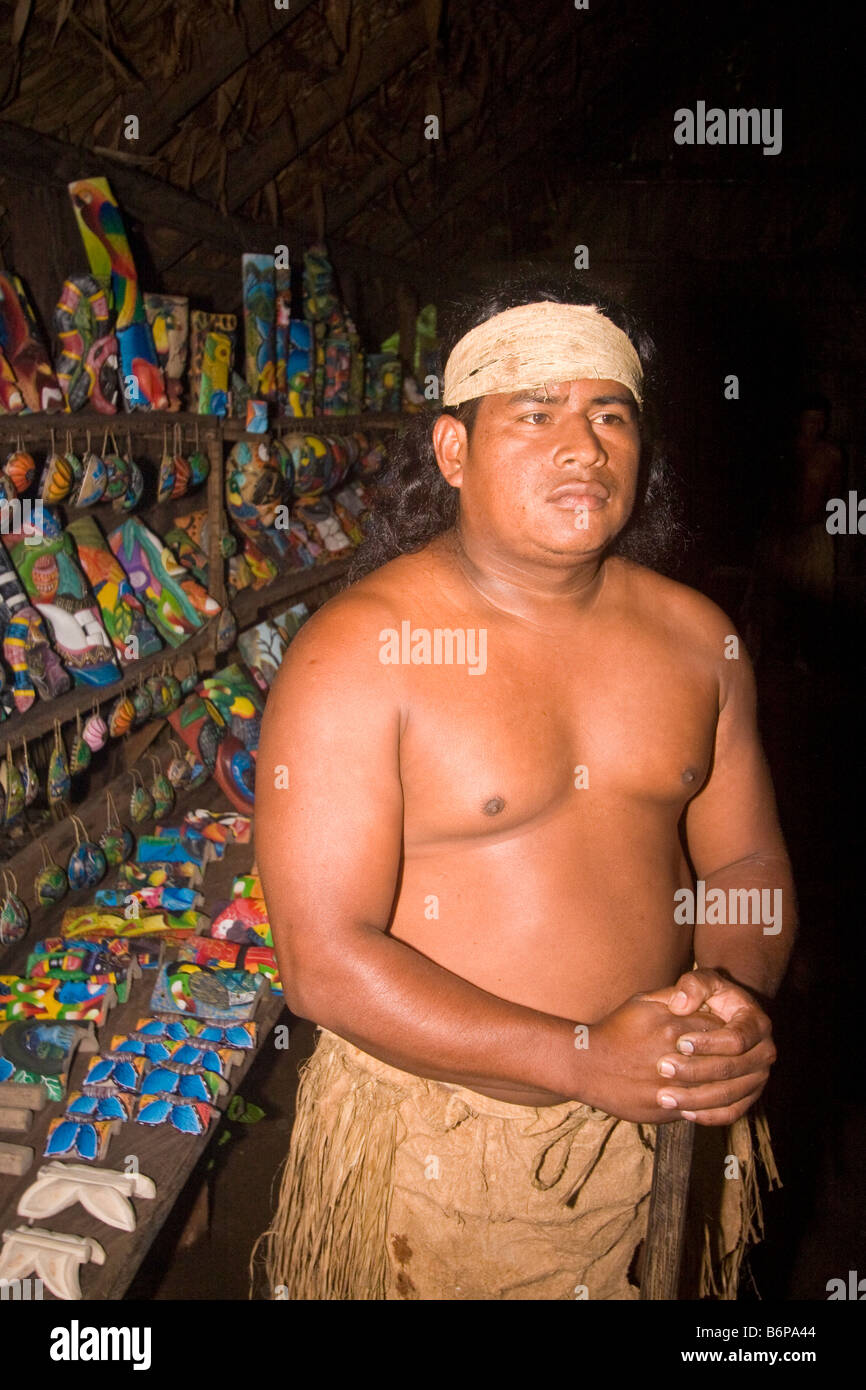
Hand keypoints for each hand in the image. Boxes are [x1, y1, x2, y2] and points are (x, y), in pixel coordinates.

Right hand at [581, 994, 723, 1122]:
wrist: (586, 1064)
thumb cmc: (616, 1030)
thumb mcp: (643, 1002)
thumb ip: (674, 996)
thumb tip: (701, 998)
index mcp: (674, 1026)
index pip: (719, 1028)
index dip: (727, 1029)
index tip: (728, 1032)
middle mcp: (676, 1056)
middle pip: (721, 1057)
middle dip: (730, 1056)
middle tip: (732, 1055)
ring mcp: (672, 1085)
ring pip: (713, 1087)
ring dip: (721, 1083)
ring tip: (720, 1077)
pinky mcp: (666, 1109)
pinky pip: (698, 1109)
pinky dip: (707, 1105)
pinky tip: (705, 1097)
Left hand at [643, 968, 776, 1125]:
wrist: (725, 1019)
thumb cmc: (711, 997)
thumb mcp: (705, 981)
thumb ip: (693, 985)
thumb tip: (680, 1004)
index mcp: (757, 1023)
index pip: (736, 1039)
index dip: (708, 1042)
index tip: (679, 1042)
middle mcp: (764, 1053)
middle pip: (732, 1069)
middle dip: (695, 1071)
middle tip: (663, 1068)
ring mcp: (759, 1077)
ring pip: (730, 1095)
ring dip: (696, 1099)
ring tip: (664, 1096)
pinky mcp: (750, 1096)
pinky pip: (732, 1112)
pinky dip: (709, 1116)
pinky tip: (682, 1113)